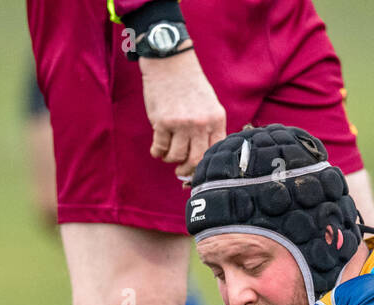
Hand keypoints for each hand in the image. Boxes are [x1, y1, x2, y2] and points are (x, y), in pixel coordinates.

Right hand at [139, 49, 226, 178]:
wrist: (170, 63)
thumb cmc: (189, 85)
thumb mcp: (209, 105)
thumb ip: (210, 128)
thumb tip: (202, 158)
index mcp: (216, 119)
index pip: (214, 152)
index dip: (205, 166)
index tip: (197, 171)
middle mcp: (201, 123)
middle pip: (195, 159)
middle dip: (186, 169)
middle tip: (180, 171)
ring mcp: (181, 123)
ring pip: (176, 156)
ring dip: (170, 159)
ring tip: (168, 155)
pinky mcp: (162, 122)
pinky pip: (160, 148)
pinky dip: (157, 152)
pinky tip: (157, 150)